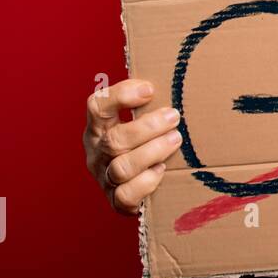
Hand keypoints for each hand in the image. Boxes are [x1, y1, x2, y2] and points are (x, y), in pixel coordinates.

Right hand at [83, 78, 181, 215]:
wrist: (141, 184)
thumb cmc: (146, 141)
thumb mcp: (141, 119)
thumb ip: (149, 102)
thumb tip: (180, 76)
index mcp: (98, 126)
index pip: (97, 106)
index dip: (121, 96)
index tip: (150, 90)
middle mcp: (96, 152)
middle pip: (114, 139)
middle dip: (147, 127)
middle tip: (174, 117)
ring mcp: (104, 178)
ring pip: (121, 167)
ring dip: (151, 152)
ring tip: (175, 139)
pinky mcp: (116, 201)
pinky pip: (125, 196)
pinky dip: (145, 183)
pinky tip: (161, 170)